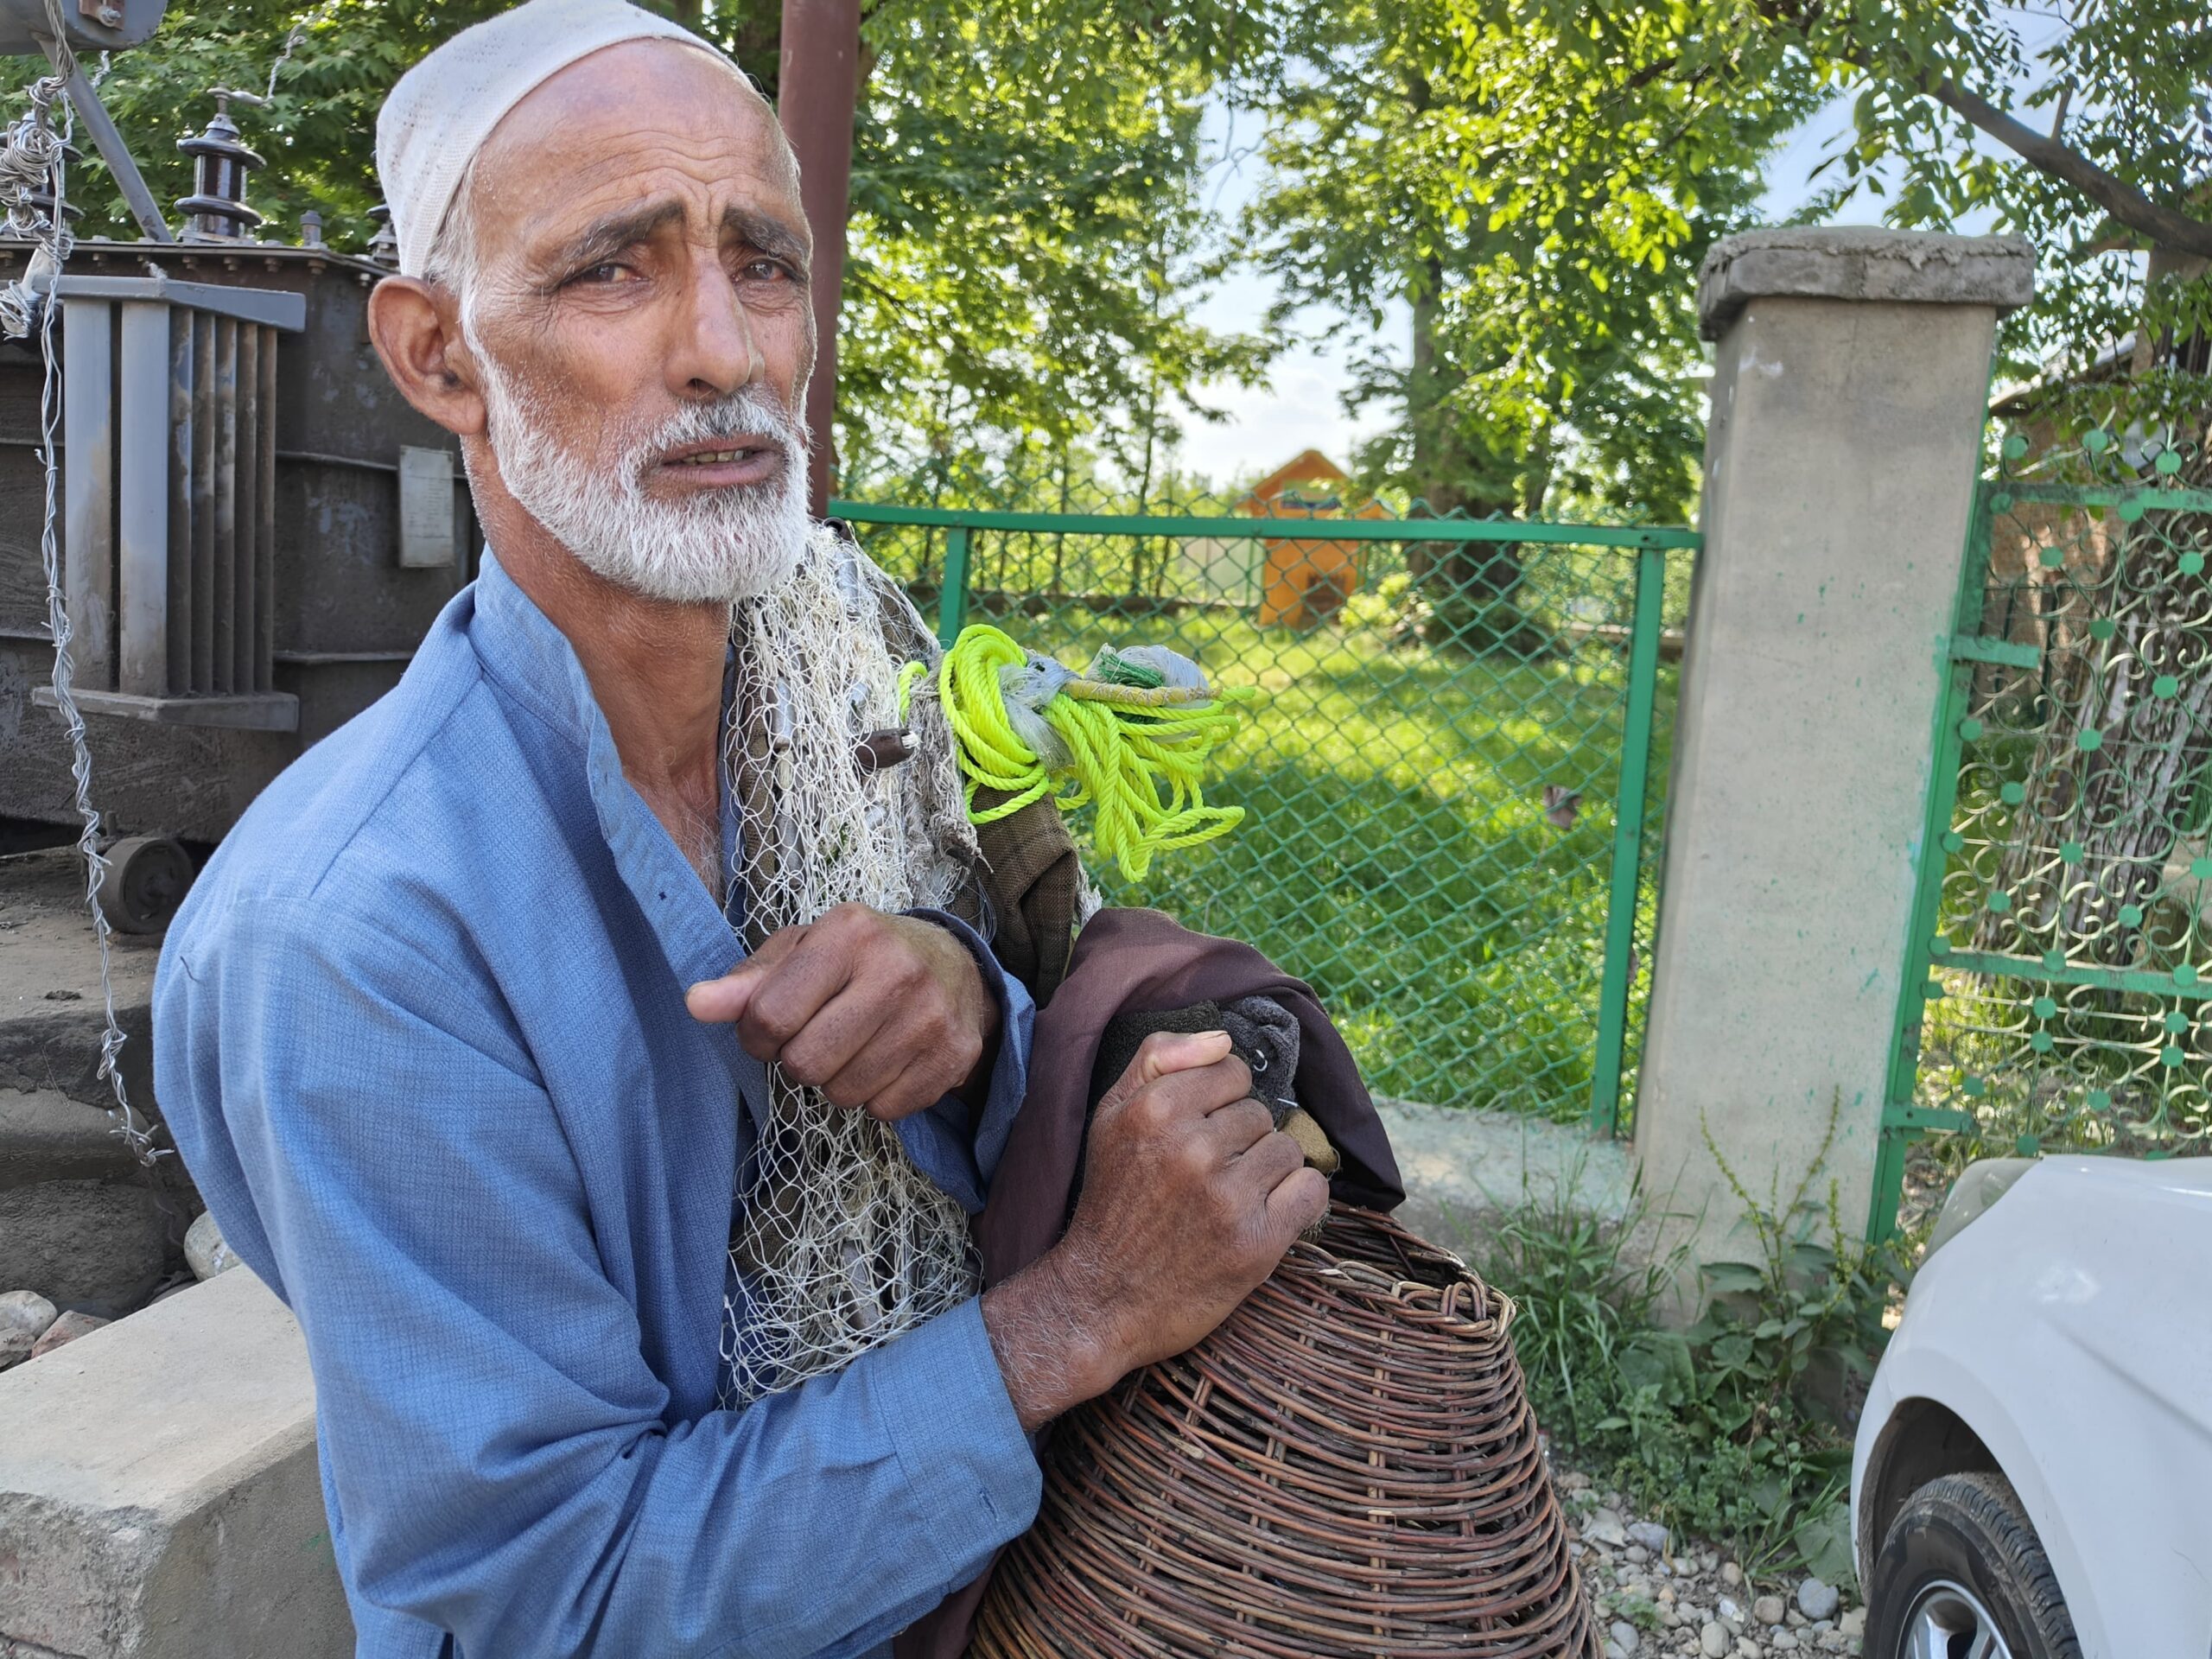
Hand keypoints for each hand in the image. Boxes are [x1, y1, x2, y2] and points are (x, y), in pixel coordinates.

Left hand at [684, 904, 999, 1119]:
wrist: (955, 967)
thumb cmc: (861, 958)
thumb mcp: (803, 953)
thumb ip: (747, 982)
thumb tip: (695, 1004)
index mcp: (850, 932)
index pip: (771, 1016)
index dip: (757, 1035)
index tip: (771, 1027)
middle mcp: (897, 970)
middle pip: (805, 1063)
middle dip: (799, 1060)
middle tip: (818, 1036)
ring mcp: (931, 1016)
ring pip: (844, 1094)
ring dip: (837, 1081)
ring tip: (856, 1046)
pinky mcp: (954, 1056)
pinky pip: (885, 1111)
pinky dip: (877, 1096)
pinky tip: (888, 1059)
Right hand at [980, 1030, 1327, 1430]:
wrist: (1101, 1298)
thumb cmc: (1113, 1201)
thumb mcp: (1110, 1116)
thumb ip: (1159, 1059)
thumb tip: (1222, 1038)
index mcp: (1156, 1110)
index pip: (1232, 1071)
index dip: (1219, 1101)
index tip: (1198, 1132)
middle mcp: (1193, 1149)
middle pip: (1260, 1113)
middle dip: (1240, 1140)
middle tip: (1206, 1175)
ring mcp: (1228, 1197)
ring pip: (1287, 1149)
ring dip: (1266, 1171)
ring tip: (1229, 1198)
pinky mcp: (1257, 1243)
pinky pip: (1311, 1190)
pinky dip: (1297, 1199)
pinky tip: (1266, 1213)